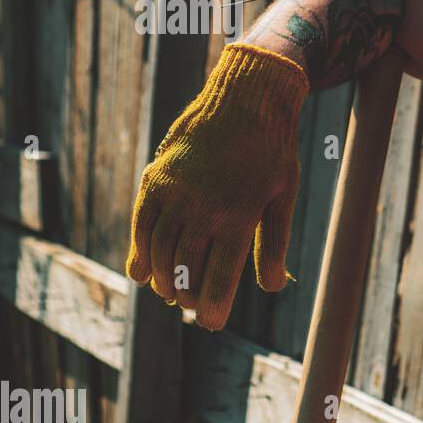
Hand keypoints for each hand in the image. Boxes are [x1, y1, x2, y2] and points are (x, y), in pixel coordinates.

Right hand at [126, 44, 309, 329]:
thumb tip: (272, 288)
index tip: (211, 324)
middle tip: (193, 310)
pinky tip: (142, 272)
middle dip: (188, 295)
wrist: (246, 98)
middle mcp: (203, 206)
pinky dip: (139, 251)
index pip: (220, 274)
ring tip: (172, 295)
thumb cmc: (273, 151)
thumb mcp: (282, 197)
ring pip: (159, 250)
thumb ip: (274, 245)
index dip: (214, 305)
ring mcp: (175, 191)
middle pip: (186, 267)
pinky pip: (141, 223)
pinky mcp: (156, 178)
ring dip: (163, 278)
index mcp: (239, 214)